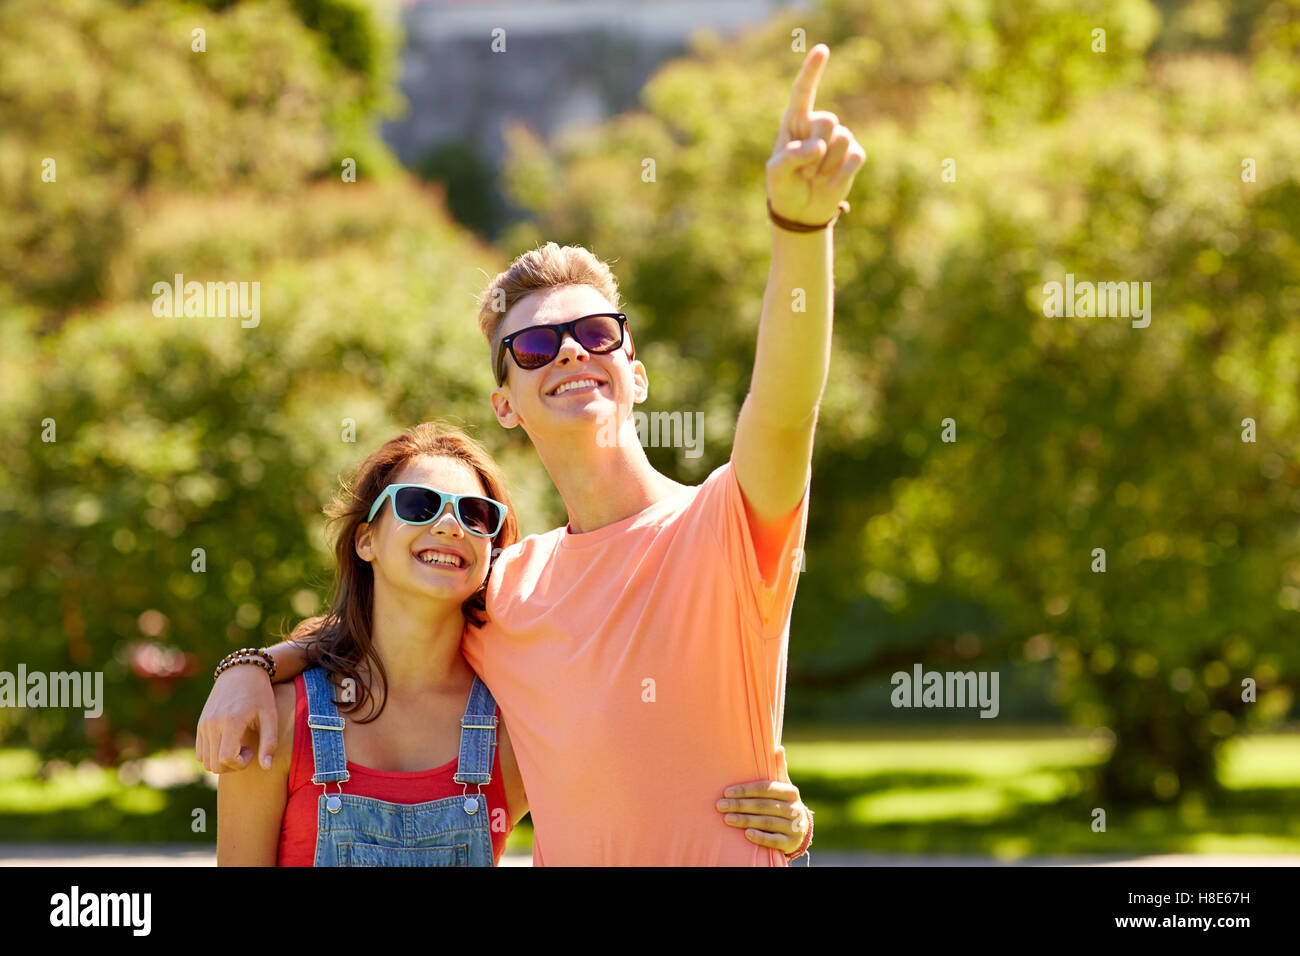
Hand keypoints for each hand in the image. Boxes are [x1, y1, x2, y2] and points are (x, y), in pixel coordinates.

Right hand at [195, 664, 277, 772]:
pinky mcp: (200, 724)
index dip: (240, 764)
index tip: (252, 751)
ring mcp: (204, 724)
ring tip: (238, 746)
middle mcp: (213, 724)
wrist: (242, 672)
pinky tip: (229, 742)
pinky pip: (200, 753)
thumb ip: (270, 743)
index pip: (226, 759)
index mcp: (231, 721)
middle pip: (214, 764)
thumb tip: (267, 768)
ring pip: (205, 761)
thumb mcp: (270, 716)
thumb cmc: (260, 695)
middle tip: (247, 751)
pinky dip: (213, 755)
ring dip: (222, 762)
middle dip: (232, 766)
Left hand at [715, 747, 811, 854]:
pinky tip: (746, 834)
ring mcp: (794, 826)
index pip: (765, 788)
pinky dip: (761, 837)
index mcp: (790, 791)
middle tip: (720, 805)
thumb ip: (778, 769)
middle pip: (763, 805)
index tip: (726, 792)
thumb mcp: (782, 786)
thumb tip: (778, 748)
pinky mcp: (791, 843)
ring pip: (767, 822)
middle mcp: (795, 808)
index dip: (745, 790)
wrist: (798, 829)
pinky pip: (775, 840)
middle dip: (740, 805)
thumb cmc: (782, 803)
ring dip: (745, 820)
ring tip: (727, 819)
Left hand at [766, 44, 865, 225]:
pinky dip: (840, 173)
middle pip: (828, 120)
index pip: (803, 92)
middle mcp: (817, 126)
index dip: (812, 71)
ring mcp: (837, 140)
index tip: (822, 50)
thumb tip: (819, 146)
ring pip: (843, 138)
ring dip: (826, 164)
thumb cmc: (784, 186)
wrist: (801, 211)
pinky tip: (829, 182)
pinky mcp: (853, 156)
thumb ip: (791, 156)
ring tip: (815, 176)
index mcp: (795, 122)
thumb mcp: (776, 173)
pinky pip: (855, 156)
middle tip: (805, 169)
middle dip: (816, 148)